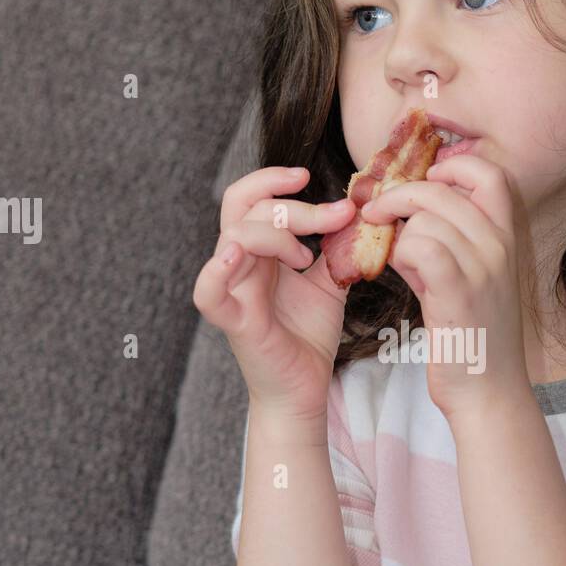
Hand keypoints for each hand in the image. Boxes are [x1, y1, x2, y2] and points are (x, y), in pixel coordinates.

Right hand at [193, 166, 356, 423]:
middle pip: (245, 209)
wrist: (304, 389)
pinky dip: (216, 270)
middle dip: (292, 204)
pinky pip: (207, 292)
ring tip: (304, 258)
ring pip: (234, 237)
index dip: (274, 180)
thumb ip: (337, 248)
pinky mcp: (233, 321)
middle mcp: (239, 265)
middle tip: (335, 215)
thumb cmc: (308, 336)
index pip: (250, 198)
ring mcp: (232, 291)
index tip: (311, 176)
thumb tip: (358, 213)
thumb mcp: (329, 282)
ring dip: (275, 234)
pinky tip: (236, 256)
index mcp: (258, 252)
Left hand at [358, 154, 526, 421]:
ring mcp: (482, 266)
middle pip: (441, 189)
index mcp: (507, 236)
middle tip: (376, 214)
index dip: (450, 165)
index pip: (487, 171)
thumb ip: (443, 240)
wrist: (489, 389)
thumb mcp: (467, 275)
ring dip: (398, 235)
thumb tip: (401, 213)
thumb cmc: (472, 333)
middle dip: (398, 197)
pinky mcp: (458, 291)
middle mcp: (500, 245)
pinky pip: (418, 246)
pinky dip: (398, 254)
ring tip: (397, 262)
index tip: (422, 179)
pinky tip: (395, 270)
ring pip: (424, 218)